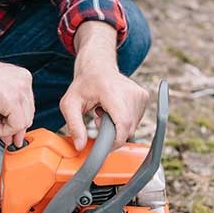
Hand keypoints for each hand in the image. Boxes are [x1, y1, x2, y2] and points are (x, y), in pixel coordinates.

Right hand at [0, 48, 34, 146]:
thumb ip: (4, 116)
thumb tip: (11, 137)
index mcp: (22, 79)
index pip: (27, 108)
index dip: (16, 124)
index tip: (5, 133)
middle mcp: (25, 82)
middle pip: (28, 116)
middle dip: (12, 129)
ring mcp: (21, 89)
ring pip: (24, 122)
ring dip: (5, 129)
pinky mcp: (13, 98)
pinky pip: (16, 124)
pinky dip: (3, 130)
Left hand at [60, 22, 148, 150]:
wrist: (98, 66)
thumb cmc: (84, 84)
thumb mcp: (70, 104)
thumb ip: (74, 126)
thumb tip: (80, 146)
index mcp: (112, 92)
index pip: (122, 125)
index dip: (114, 141)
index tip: (102, 144)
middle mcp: (130, 92)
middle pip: (127, 128)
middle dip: (112, 132)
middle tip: (98, 119)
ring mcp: (139, 94)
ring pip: (132, 126)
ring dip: (118, 126)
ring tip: (105, 113)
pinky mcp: (144, 97)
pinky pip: (136, 120)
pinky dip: (124, 120)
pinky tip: (114, 110)